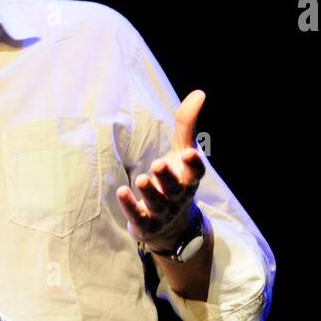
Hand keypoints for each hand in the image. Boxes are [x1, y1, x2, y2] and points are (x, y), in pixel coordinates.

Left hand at [117, 89, 207, 251]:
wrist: (170, 226)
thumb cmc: (175, 180)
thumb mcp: (181, 153)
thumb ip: (187, 125)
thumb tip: (199, 93)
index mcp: (189, 179)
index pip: (196, 172)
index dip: (194, 164)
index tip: (190, 152)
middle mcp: (178, 197)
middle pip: (175, 188)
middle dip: (167, 177)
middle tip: (158, 163)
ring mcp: (162, 212)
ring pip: (157, 203)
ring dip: (149, 191)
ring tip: (142, 179)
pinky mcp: (146, 223)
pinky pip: (138, 216)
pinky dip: (130, 205)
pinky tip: (122, 191)